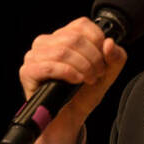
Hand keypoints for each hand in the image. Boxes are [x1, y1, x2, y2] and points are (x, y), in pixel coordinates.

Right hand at [19, 17, 127, 143]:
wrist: (69, 118)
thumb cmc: (83, 94)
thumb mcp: (107, 74)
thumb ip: (115, 58)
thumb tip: (110, 43)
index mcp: (63, 36)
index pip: (83, 25)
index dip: (98, 42)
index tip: (103, 60)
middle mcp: (46, 42)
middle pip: (75, 38)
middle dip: (93, 58)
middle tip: (97, 74)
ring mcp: (34, 55)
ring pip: (63, 51)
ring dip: (82, 67)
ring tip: (87, 79)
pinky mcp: (28, 71)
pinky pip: (48, 66)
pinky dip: (67, 73)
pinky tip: (75, 81)